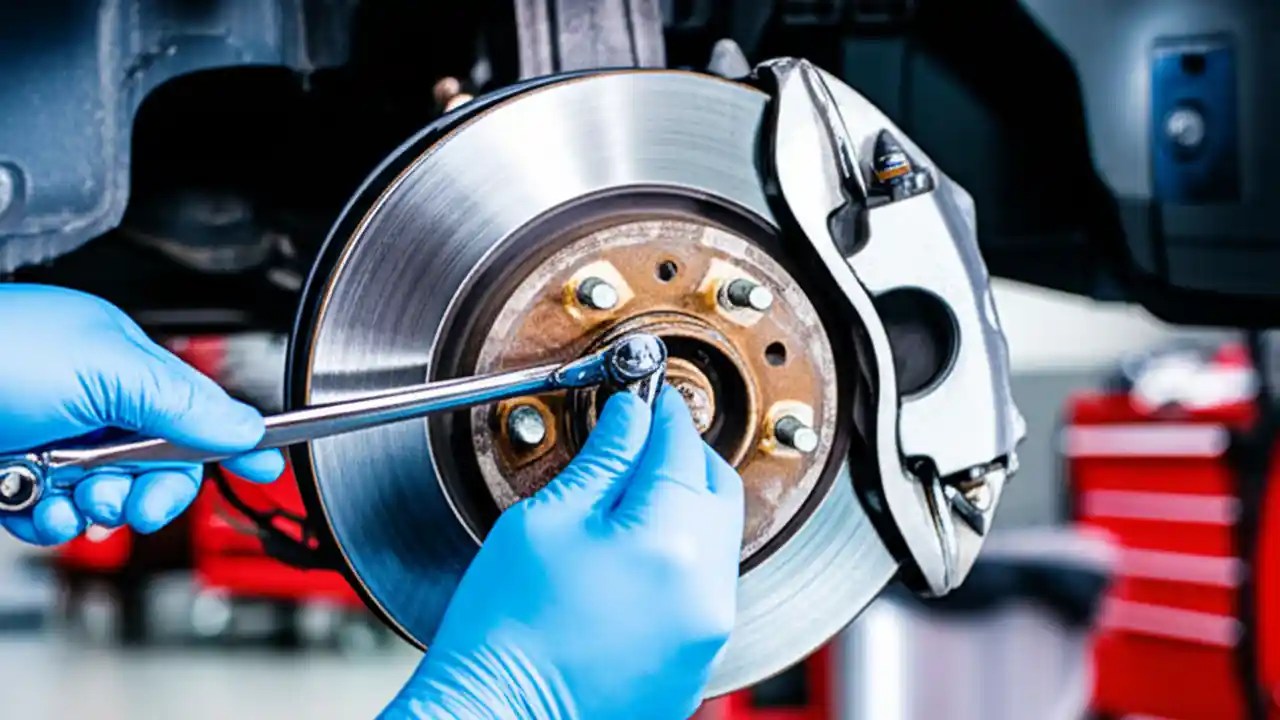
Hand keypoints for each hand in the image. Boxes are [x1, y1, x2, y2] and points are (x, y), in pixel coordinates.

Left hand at [0, 284, 283, 544]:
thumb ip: (183, 401)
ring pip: (107, 495)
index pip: (200, 406)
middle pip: (160, 464)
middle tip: (137, 503)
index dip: (236, 440)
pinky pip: (55, 515)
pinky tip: (37, 506)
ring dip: (95, 508)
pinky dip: (50, 520)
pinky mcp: (13, 476)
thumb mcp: (107, 369)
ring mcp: (51, 440)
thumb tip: (243, 425)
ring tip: (71, 499)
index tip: (268, 469)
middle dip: (155, 491)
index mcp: (123, 361)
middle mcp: (90, 401)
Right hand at [385, 388, 744, 719]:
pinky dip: (683, 557)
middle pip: (717, 488)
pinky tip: (636, 553)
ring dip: (686, 505)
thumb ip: (603, 459)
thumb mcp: (547, 520)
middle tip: (642, 436)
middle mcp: (706, 589)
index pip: (681, 446)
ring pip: (718, 538)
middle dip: (683, 453)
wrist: (499, 719)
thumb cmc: (506, 631)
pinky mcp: (698, 660)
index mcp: (671, 542)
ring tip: (629, 497)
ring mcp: (708, 630)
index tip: (649, 395)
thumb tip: (631, 417)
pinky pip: (707, 587)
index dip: (662, 410)